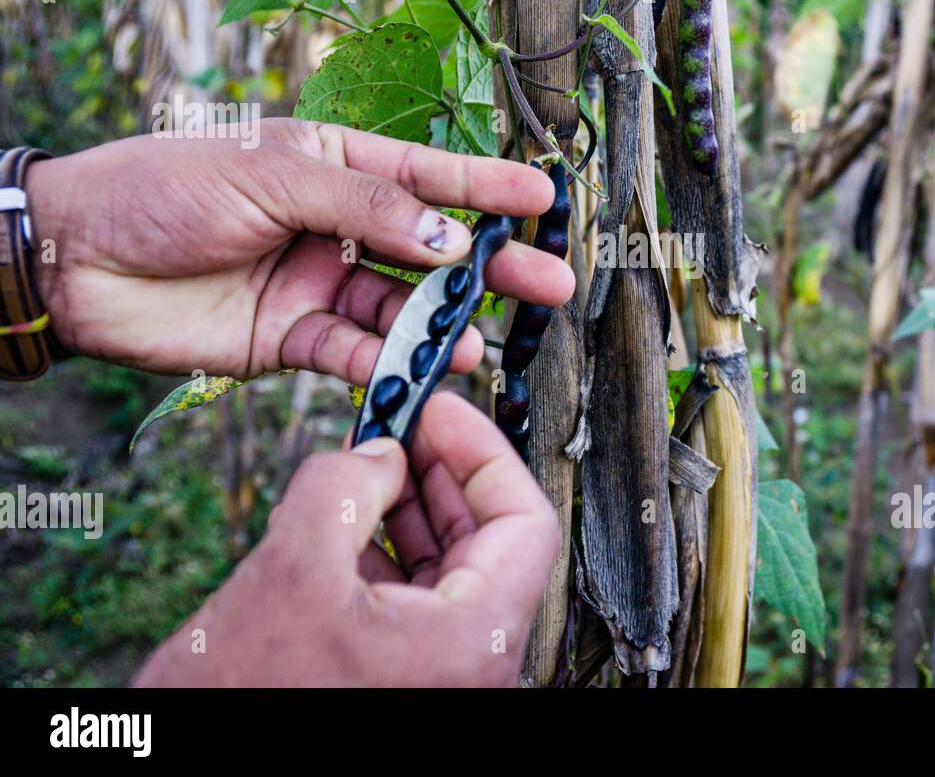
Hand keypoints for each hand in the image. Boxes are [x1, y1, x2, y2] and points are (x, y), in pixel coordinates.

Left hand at [24, 119, 574, 381]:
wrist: (78, 260)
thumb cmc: (162, 188)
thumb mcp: (272, 174)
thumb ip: (367, 207)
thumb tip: (451, 238)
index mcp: (332, 165)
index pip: (427, 174)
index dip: (487, 184)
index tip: (544, 196)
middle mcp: (335, 226)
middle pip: (430, 249)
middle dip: (491, 266)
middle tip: (549, 283)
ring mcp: (318, 283)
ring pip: (400, 307)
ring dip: (442, 323)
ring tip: (480, 340)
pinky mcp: (293, 339)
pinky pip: (356, 352)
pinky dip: (391, 362)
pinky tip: (425, 366)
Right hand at [134, 393, 559, 686]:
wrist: (191, 756)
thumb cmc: (242, 700)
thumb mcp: (292, 569)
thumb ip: (347, 488)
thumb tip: (382, 451)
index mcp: (472, 642)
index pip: (524, 524)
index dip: (484, 454)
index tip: (441, 411)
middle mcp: (470, 661)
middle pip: (489, 540)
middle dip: (442, 471)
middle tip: (404, 422)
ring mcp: (437, 671)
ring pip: (449, 566)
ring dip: (411, 503)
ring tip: (371, 455)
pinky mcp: (400, 674)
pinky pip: (413, 596)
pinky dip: (386, 545)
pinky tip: (351, 510)